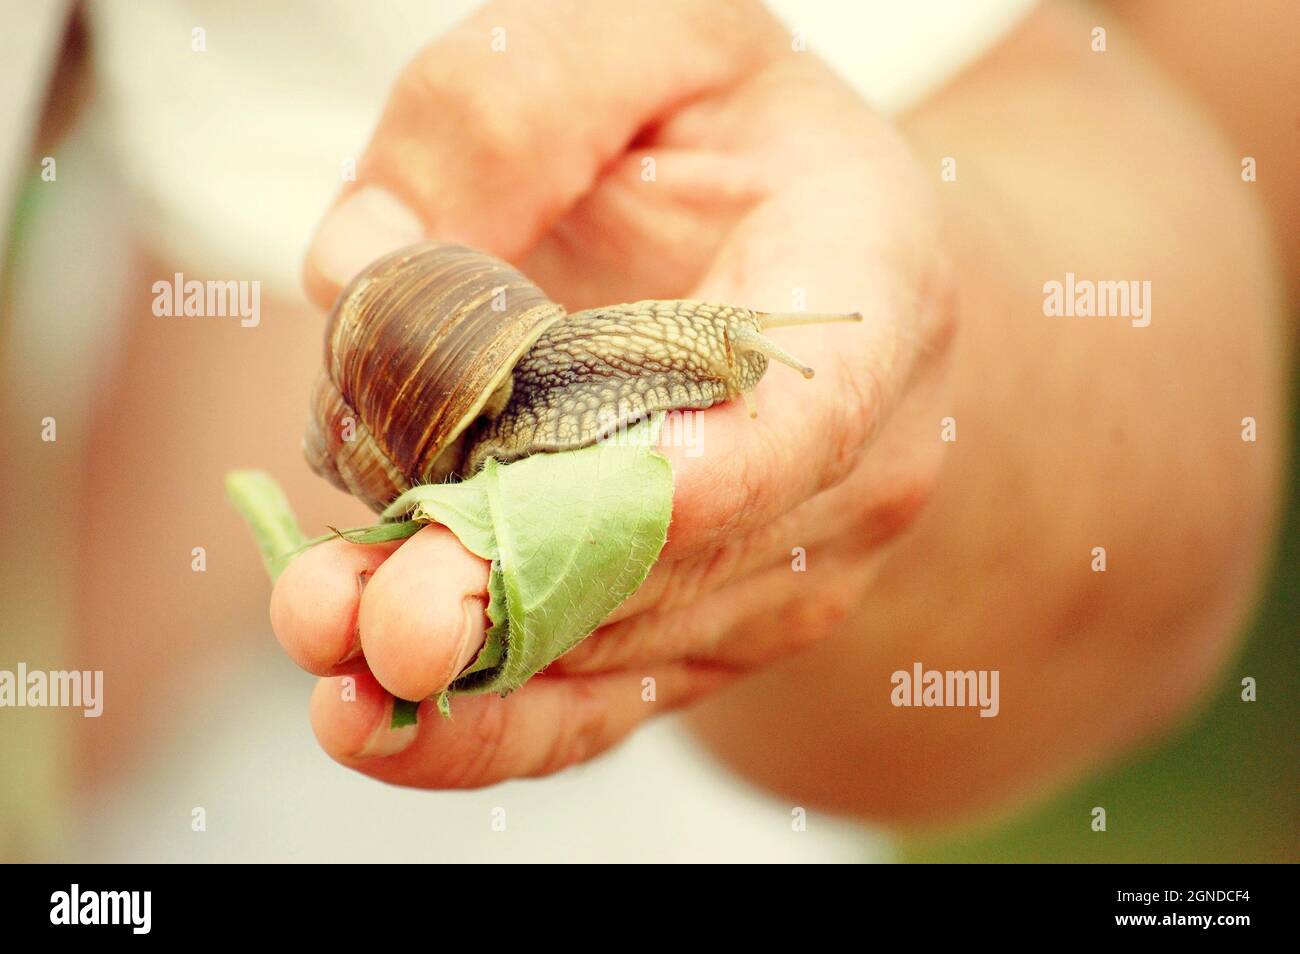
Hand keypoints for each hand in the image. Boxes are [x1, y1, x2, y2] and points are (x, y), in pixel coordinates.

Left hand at [272, 0, 953, 785]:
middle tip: (379, 615)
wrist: (820, 262)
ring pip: (623, 640)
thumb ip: (511, 110)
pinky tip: (382, 727)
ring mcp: (786, 564)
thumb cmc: (732, 140)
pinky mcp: (707, 623)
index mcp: (871, 291)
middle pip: (680, 554)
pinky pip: (607, 702)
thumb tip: (361, 265)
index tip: (575, 504)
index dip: (702, 471)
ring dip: (472, 657)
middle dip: (520, 581)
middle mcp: (855, 460)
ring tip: (329, 643)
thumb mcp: (653, 46)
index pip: (806, 409)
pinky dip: (491, 726)